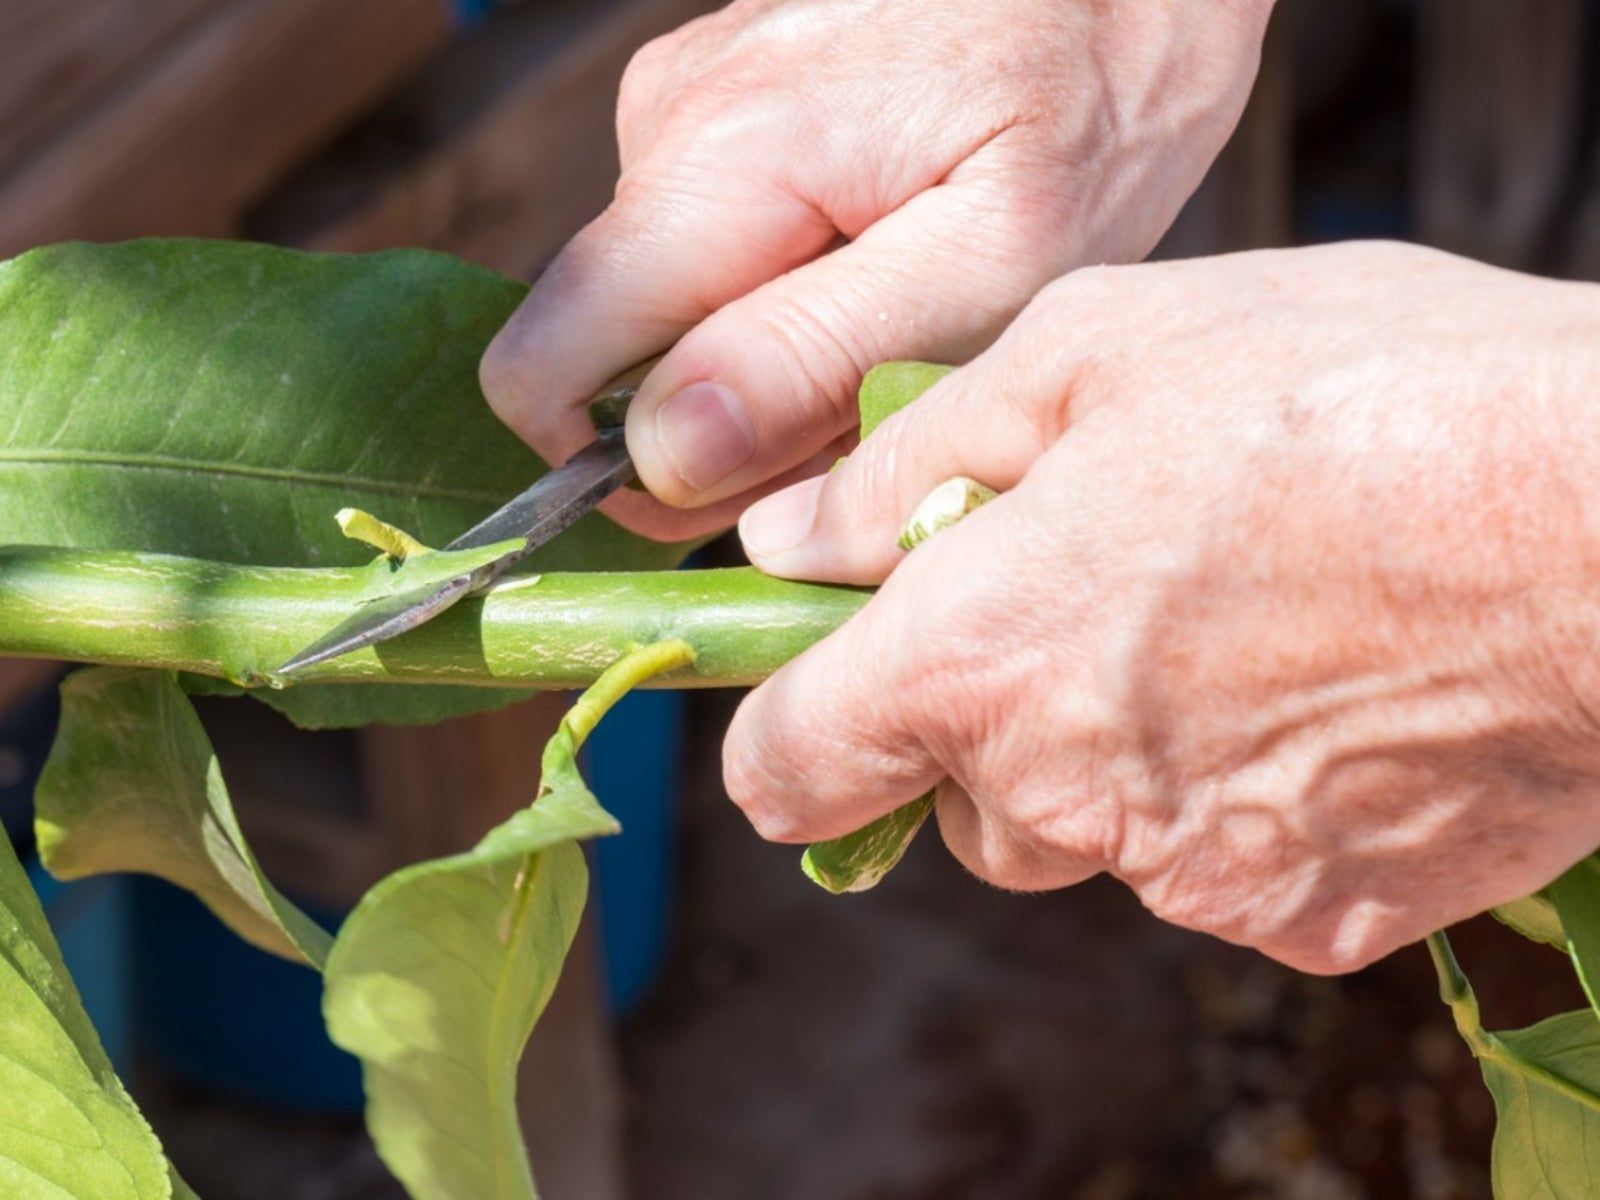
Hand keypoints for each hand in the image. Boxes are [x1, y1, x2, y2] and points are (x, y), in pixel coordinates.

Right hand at [480, 0, 1272, 539]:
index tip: (737, 490)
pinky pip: (710, 253)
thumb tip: (659, 452)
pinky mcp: (723, 107)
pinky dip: (788, 298)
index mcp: (719, 164)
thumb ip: (812, 357)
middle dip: (723, 422)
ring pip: (667, 310)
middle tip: (865, 411)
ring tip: (904, 323)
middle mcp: (668, 126)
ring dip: (770, 363)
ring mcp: (689, 108)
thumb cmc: (1093, 99)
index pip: (541, 364)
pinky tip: (888, 269)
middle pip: (607, 353)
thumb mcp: (989, 263)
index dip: (613, 465)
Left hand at [725, 242, 1599, 973]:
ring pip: (1090, 834)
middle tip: (1094, 594)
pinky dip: (1236, 793)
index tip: (826, 676)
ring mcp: (1194, 876)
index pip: (790, 772)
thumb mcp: (1096, 348)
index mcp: (980, 661)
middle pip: (955, 802)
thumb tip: (791, 543)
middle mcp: (1068, 799)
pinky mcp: (1314, 917)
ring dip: (1118, 750)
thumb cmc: (1360, 400)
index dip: (790, 725)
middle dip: (990, 718)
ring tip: (1234, 620)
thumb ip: (909, 460)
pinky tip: (1322, 686)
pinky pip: (1218, 865)